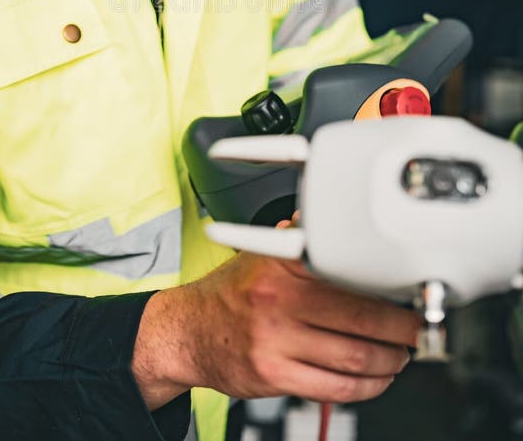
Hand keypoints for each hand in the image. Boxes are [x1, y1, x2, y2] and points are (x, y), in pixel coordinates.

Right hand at [132, 252, 420, 409]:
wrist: (187, 332)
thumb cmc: (231, 293)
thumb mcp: (261, 254)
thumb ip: (300, 240)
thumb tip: (336, 216)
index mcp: (281, 263)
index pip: (349, 270)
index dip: (390, 285)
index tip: (411, 290)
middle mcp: (278, 299)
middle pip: (361, 317)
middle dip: (401, 328)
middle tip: (416, 327)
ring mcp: (275, 340)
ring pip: (354, 356)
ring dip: (390, 359)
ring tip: (401, 353)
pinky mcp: (273, 376)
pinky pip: (335, 387)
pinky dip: (367, 386)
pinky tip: (377, 377)